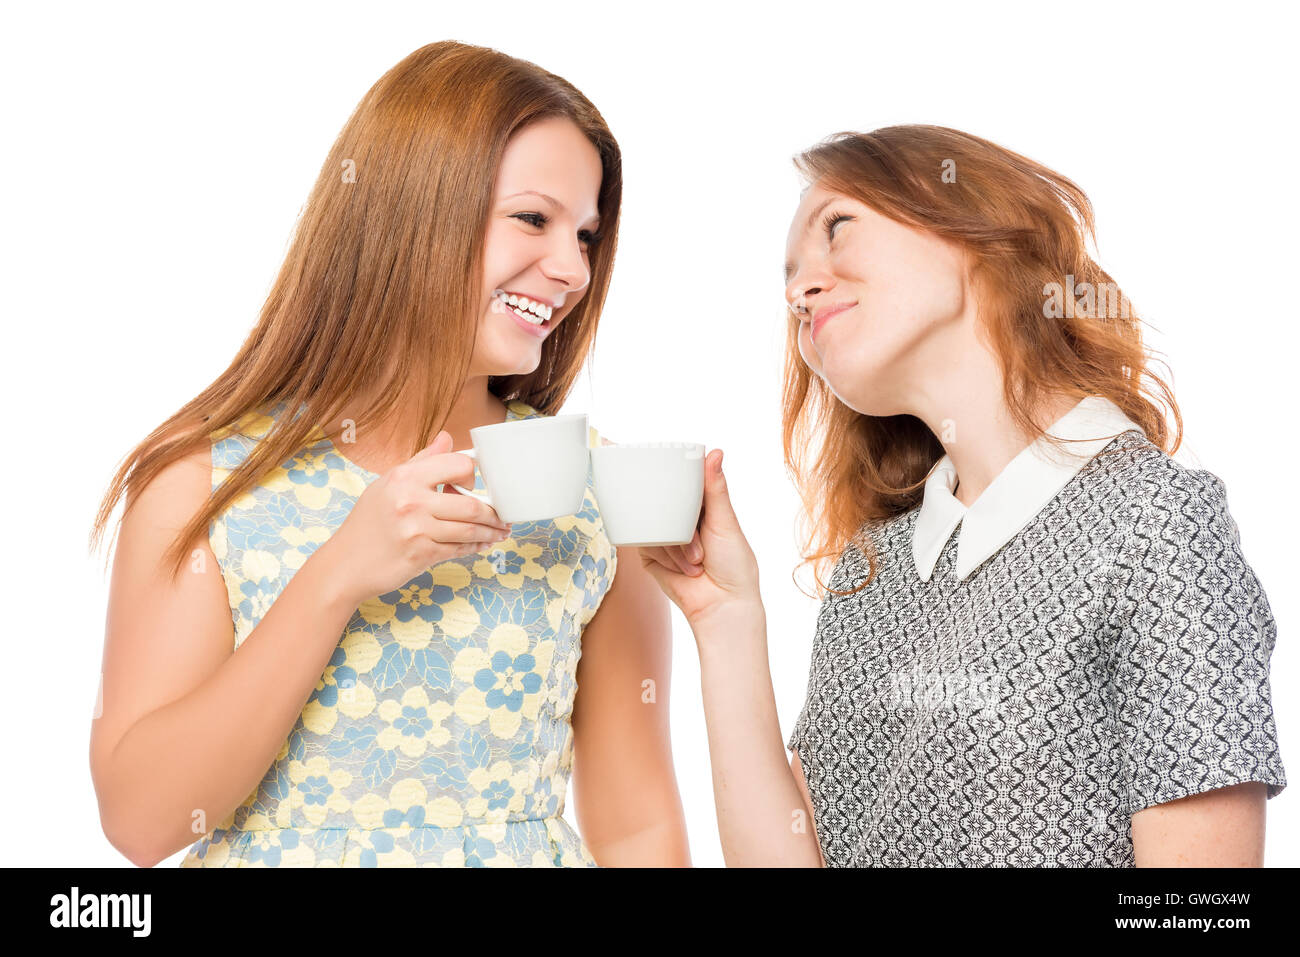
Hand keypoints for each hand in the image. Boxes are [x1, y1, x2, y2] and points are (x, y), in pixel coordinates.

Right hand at [321, 431, 512, 605]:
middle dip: (495, 513)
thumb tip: (447, 438)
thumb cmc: (367, 523)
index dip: (472, 475)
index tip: (475, 486)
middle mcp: (411, 500)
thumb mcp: (387, 484)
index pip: (458, 465)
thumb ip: (421, 461)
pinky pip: (460, 549)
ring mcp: (417, 529)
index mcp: (405, 476)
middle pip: (472, 504)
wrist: (344, 564)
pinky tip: (482, 545)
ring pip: (470, 529)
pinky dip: (475, 548)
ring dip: (491, 533)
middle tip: (503, 517)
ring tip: (500, 532)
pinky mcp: (421, 554)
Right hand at [639, 449, 760, 628]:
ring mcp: (664, 536)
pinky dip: (666, 557)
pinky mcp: (650, 554)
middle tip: (702, 548)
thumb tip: (715, 452)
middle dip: (685, 527)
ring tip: (698, 562)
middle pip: (665, 503)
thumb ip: (715, 489)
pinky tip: (684, 569)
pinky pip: (647, 544)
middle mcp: (681, 519)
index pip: (683, 483)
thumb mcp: (725, 522)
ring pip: (656, 525)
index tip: (672, 473)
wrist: (720, 605)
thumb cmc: (733, 565)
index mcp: (702, 507)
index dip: (678, 480)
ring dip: (677, 547)